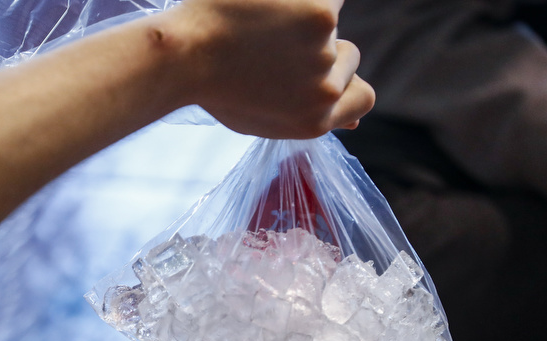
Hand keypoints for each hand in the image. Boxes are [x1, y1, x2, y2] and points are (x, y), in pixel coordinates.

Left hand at [159, 0, 374, 137]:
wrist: (183, 56)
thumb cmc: (213, 84)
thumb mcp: (262, 118)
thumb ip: (308, 114)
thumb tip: (354, 122)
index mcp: (313, 123)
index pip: (362, 99)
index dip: (344, 80)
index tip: (319, 72)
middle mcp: (325, 93)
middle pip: (349, 56)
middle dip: (319, 47)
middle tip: (268, 47)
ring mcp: (326, 52)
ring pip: (330, 22)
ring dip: (304, 17)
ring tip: (257, 29)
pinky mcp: (322, 14)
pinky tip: (265, 9)